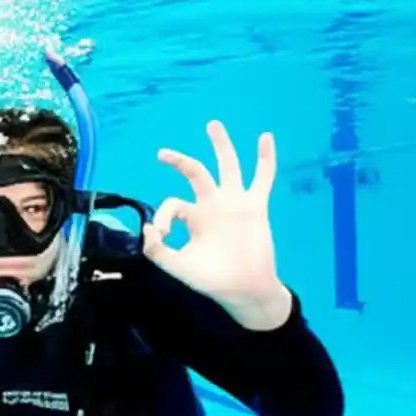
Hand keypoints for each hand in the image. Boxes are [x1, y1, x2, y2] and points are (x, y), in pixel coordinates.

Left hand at [142, 120, 291, 326]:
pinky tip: (265, 137)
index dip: (164, 215)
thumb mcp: (177, 266)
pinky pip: (263, 178)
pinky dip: (265, 158)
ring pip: (228, 167)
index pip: (174, 202)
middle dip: (179, 161)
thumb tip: (149, 227)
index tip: (163, 235)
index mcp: (193, 217)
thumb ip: (157, 250)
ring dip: (221, 145)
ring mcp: (234, 203)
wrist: (243, 290)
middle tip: (161, 153)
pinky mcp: (255, 206)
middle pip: (196, 173)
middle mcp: (212, 205)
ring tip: (212, 125)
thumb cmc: (211, 279)